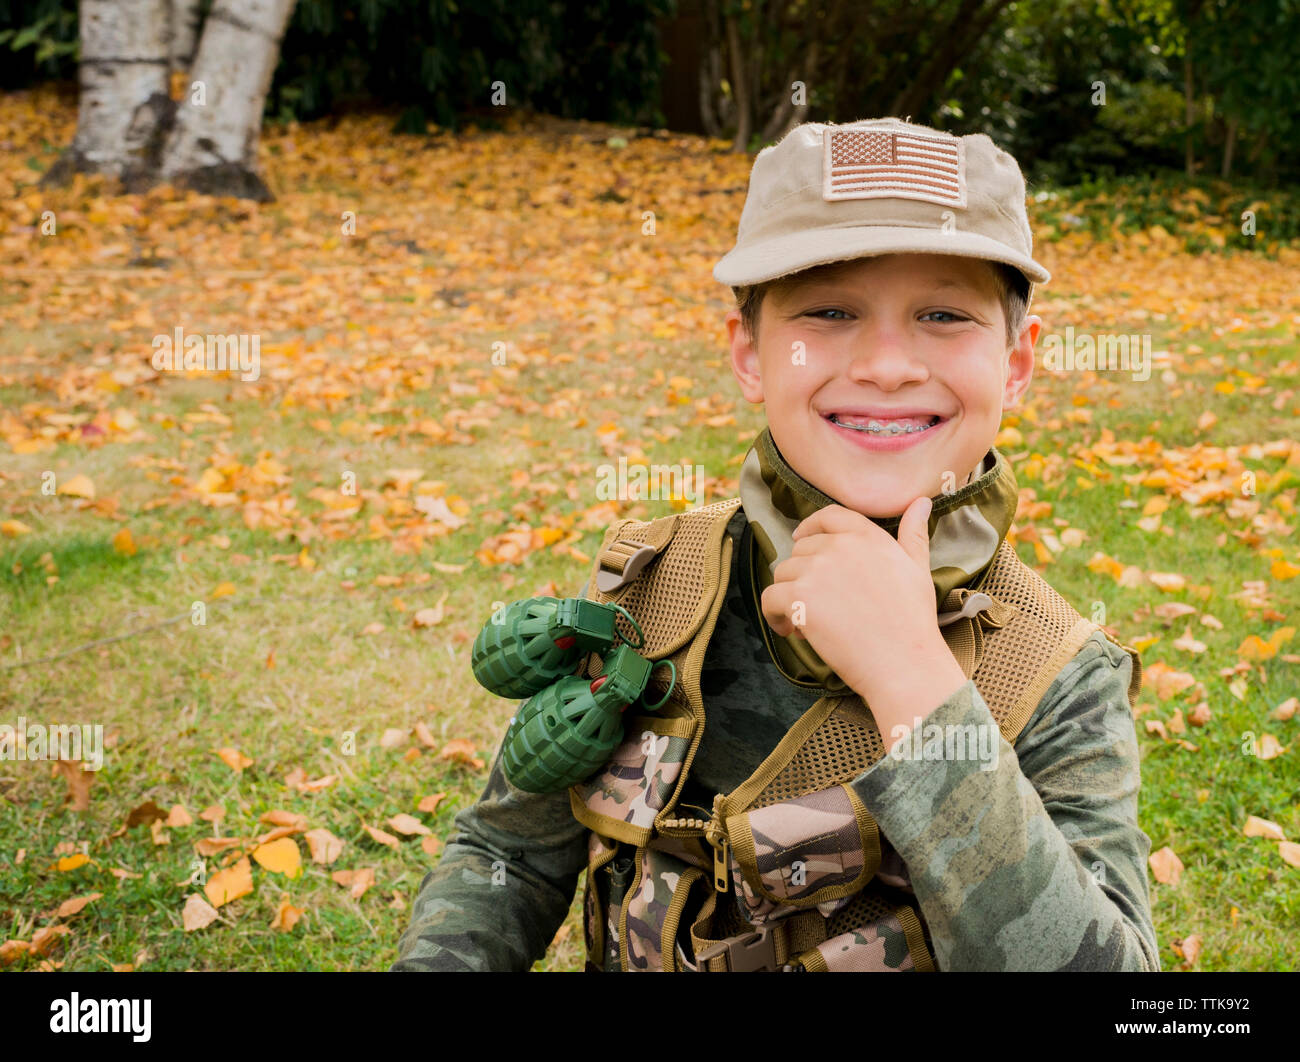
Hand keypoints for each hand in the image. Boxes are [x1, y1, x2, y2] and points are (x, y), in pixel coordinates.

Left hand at [760, 496, 967, 742]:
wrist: (904, 662)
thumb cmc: (913, 621)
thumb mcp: (918, 569)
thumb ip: (913, 534)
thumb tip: (921, 501)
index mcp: (867, 536)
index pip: (828, 516)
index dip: (810, 527)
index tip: (801, 540)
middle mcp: (839, 546)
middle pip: (801, 550)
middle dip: (803, 574)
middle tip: (818, 603)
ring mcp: (816, 570)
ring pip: (782, 573)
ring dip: (788, 596)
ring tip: (807, 621)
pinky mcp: (798, 597)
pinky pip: (769, 598)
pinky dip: (774, 615)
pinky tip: (791, 631)